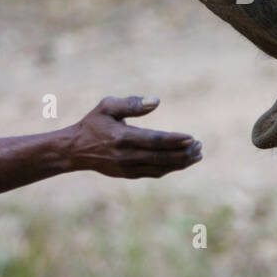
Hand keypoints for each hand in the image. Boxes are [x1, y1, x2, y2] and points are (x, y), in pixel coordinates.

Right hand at [68, 96, 201, 178]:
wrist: (76, 150)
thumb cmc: (94, 123)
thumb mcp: (107, 106)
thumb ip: (132, 104)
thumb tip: (157, 101)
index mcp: (121, 137)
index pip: (154, 140)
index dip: (174, 140)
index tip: (191, 138)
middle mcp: (126, 156)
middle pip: (161, 157)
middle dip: (183, 153)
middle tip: (199, 146)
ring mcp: (127, 168)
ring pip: (160, 168)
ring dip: (180, 163)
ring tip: (197, 155)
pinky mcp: (128, 175)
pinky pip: (154, 173)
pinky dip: (170, 168)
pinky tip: (182, 162)